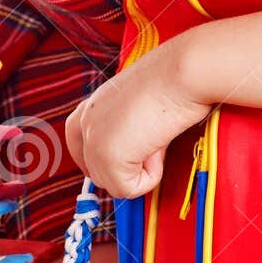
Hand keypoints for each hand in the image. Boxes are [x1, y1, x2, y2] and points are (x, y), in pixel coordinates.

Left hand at [65, 40, 209, 197]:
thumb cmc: (173, 82)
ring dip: (141, 170)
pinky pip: (128, 190)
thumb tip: (137, 161)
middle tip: (154, 140)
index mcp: (91, 106)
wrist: (183, 72)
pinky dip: (150, 177)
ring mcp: (93, 139)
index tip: (128, 161)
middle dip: (128, 166)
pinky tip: (158, 147)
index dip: (104, 162)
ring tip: (156, 138)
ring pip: (112, 184)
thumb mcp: (140, 108)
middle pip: (97, 172)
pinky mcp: (108, 156)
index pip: (78, 147)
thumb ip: (128, 133)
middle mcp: (86, 121)